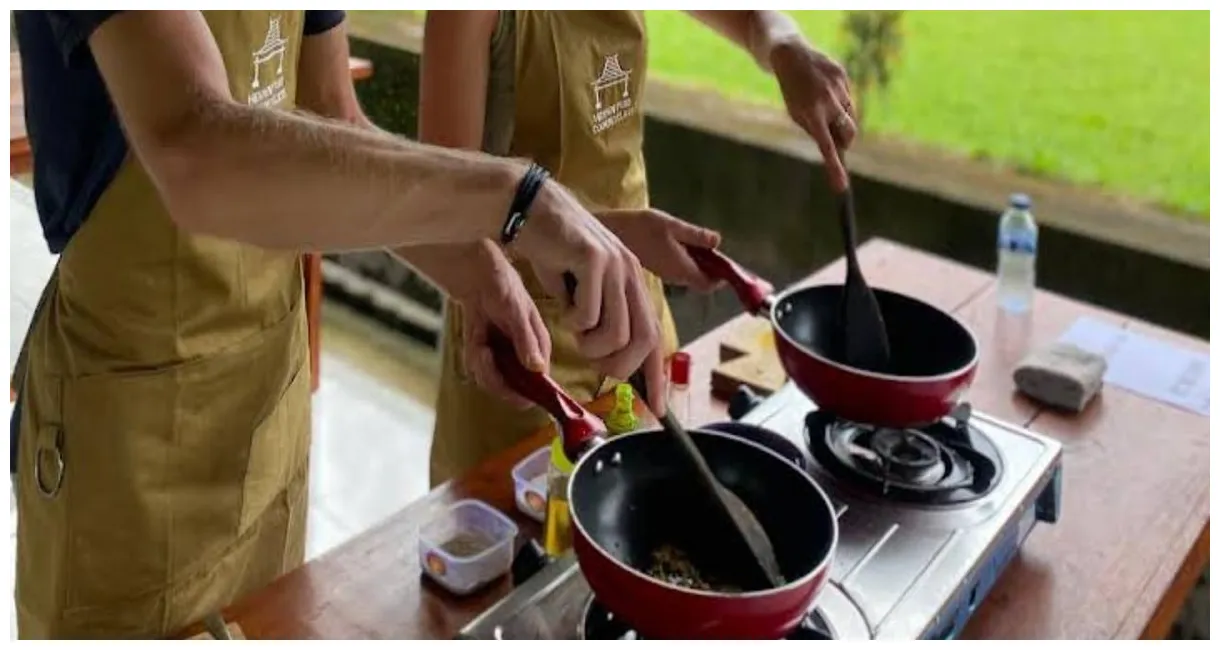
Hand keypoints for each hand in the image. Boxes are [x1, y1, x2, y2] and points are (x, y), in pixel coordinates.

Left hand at [442, 241, 552, 409]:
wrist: (478, 279)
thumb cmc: (504, 288)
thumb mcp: (517, 313)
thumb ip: (526, 341)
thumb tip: (538, 369)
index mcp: (540, 349)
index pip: (542, 384)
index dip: (530, 393)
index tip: (515, 394)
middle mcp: (525, 359)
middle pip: (515, 391)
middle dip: (496, 378)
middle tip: (485, 355)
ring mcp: (505, 359)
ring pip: (493, 383)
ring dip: (482, 367)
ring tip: (479, 344)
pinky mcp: (487, 357)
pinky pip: (479, 371)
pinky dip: (473, 359)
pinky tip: (475, 340)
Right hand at [511, 179, 662, 395]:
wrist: (529, 210)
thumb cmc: (551, 252)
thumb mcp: (582, 290)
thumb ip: (598, 318)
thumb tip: (607, 359)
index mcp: (632, 282)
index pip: (654, 335)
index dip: (657, 375)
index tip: (656, 408)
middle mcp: (632, 273)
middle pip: (643, 339)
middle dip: (618, 365)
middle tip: (592, 363)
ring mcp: (616, 264)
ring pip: (617, 332)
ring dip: (590, 345)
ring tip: (574, 333)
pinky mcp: (594, 259)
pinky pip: (588, 313)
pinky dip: (572, 321)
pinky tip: (563, 305)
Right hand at [597, 208, 723, 291]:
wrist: (609, 233)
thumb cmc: (639, 227)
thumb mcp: (670, 225)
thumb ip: (695, 235)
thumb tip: (717, 241)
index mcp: (682, 268)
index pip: (710, 284)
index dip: (721, 276)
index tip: (725, 261)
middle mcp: (675, 276)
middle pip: (702, 281)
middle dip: (712, 268)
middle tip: (711, 247)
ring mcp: (666, 274)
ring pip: (691, 275)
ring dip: (699, 263)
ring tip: (698, 242)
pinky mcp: (659, 268)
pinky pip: (681, 270)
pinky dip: (688, 260)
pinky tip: (682, 244)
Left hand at [769, 40, 856, 191]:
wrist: (790, 56)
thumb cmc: (793, 92)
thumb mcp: (798, 115)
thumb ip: (818, 131)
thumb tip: (840, 147)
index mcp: (811, 114)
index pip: (826, 147)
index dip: (834, 168)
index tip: (841, 187)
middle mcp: (827, 101)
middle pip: (849, 133)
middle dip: (846, 141)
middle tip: (838, 142)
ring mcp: (837, 87)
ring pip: (850, 115)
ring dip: (842, 119)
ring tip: (823, 105)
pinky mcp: (843, 75)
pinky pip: (849, 97)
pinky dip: (842, 101)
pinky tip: (827, 90)